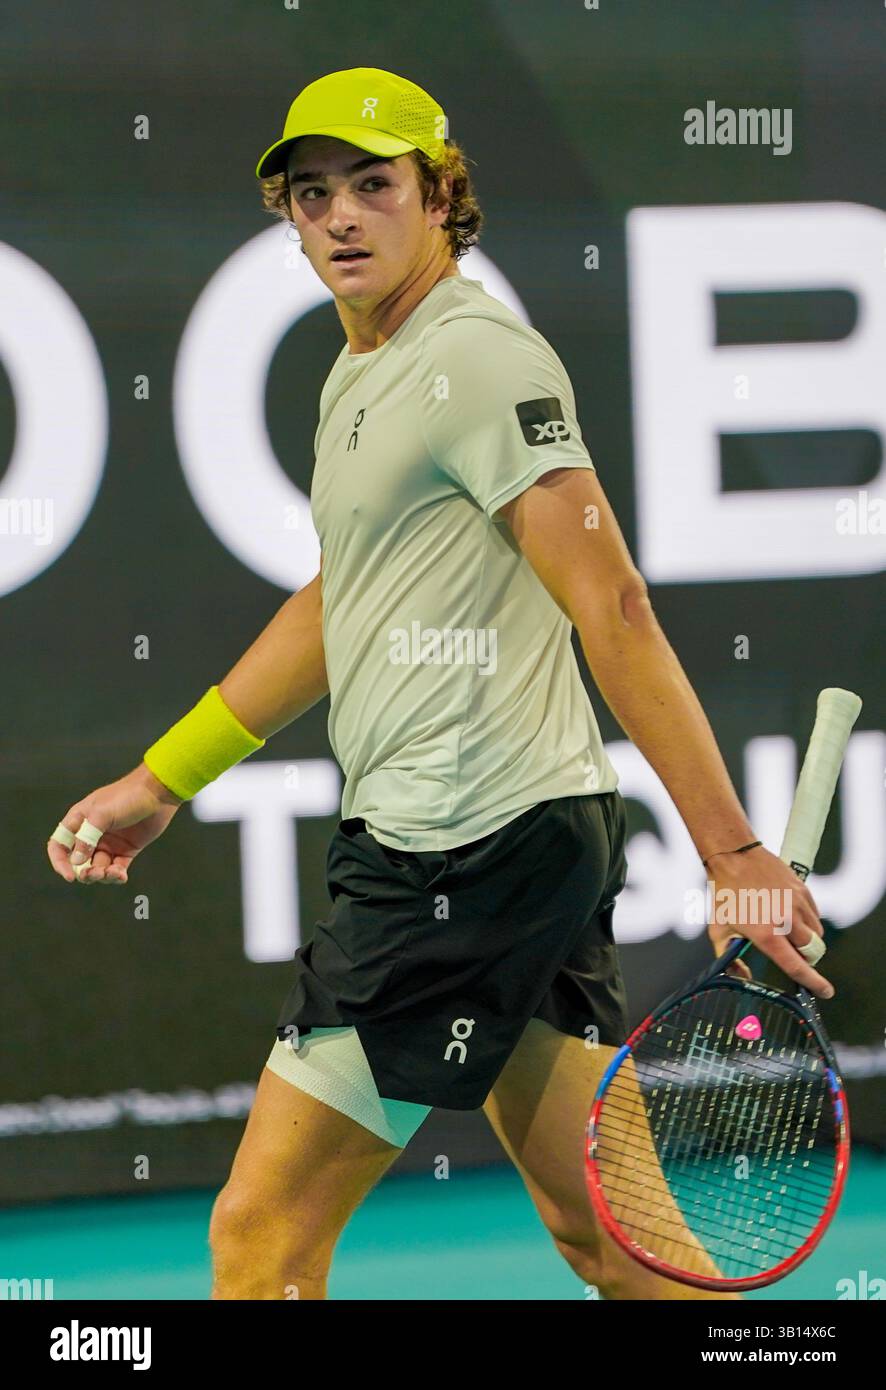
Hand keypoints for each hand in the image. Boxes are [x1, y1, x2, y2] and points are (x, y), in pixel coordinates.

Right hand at [46, 764, 182, 885]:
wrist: (158, 792)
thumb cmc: (127, 797)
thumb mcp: (102, 814)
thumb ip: (86, 837)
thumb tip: (76, 861)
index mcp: (79, 821)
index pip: (59, 845)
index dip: (60, 862)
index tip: (69, 876)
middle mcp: (91, 833)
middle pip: (79, 862)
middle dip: (85, 872)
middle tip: (97, 873)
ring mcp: (109, 842)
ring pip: (98, 868)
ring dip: (102, 875)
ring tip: (114, 873)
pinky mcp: (127, 849)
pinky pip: (116, 868)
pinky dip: (116, 875)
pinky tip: (121, 876)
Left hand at [705, 845, 832, 998]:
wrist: (734, 856)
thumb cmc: (724, 894)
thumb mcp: (718, 930)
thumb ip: (728, 959)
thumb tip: (744, 978)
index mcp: (766, 934)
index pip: (796, 966)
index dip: (813, 983)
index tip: (825, 992)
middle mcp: (786, 920)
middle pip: (812, 952)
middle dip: (806, 958)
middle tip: (792, 953)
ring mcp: (797, 903)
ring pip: (816, 933)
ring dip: (807, 939)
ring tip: (786, 930)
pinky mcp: (803, 890)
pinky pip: (815, 915)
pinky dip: (807, 921)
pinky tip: (789, 914)